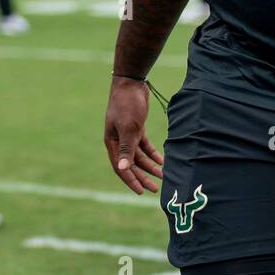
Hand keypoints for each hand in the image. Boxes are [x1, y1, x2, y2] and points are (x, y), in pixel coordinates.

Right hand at [103, 76, 164, 193]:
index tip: (142, 191)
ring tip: (162, 176)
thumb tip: (122, 169)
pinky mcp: (137, 128)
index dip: (131, 180)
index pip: (121, 167)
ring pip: (139, 156)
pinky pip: (144, 146)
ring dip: (150, 166)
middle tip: (155, 189)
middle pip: (131, 164)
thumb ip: (126, 149)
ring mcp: (128, 135)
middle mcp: (119, 142)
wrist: (131, 83)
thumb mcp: (128, 128)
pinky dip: (152, 154)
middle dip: (143, 177)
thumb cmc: (126, 105)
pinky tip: (162, 161)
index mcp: (112, 144)